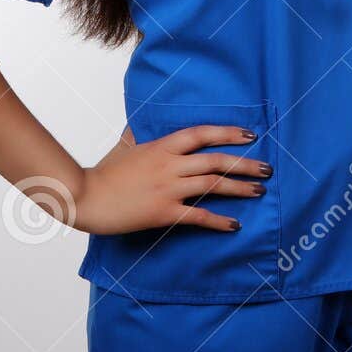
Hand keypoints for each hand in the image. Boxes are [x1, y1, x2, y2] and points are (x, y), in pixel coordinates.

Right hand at [67, 123, 271, 234]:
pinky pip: (198, 216)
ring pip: (212, 185)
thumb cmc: (102, 173)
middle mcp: (170, 164)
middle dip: (245, 163)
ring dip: (239, 188)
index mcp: (162, 146)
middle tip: (267, 168)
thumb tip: (141, 126)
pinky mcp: (163, 212)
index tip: (250, 134)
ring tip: (259, 191)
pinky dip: (219, 220)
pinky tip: (234, 224)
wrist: (83, 196)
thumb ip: (139, 137)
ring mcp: (167, 188)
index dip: (228, 133)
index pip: (202, 133)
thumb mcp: (124, 147)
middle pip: (215, 160)